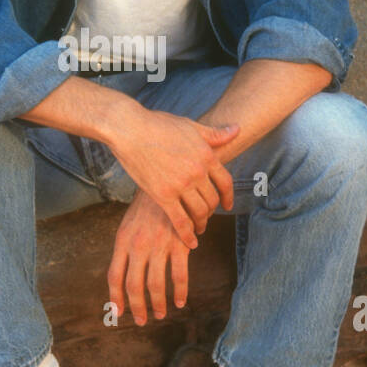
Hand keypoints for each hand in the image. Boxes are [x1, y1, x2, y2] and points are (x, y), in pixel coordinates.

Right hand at [104, 106, 237, 248]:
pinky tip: (191, 242)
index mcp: (206, 155)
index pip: (225, 182)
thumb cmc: (157, 124)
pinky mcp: (163, 196)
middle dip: (211, 210)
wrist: (130, 130)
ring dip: (201, 223)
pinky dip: (187, 234)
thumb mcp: (190, 125)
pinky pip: (180, 220)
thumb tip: (237, 130)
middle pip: (213, 200)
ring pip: (199, 212)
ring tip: (199, 227)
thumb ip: (214, 134)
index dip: (228, 196)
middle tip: (206, 216)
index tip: (227, 205)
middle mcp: (197, 172)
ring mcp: (181, 185)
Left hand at [107, 189, 191, 324]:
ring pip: (156, 285)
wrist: (169, 183)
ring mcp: (159, 245)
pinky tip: (181, 302)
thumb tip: (122, 276)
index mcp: (122, 241)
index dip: (116, 298)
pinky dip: (180, 292)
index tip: (119, 313)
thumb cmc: (147, 207)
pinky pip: (179, 276)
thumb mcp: (128, 225)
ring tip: (161, 315)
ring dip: (158, 304)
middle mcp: (138, 245)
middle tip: (141, 321)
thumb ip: (125, 250)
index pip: (114, 276)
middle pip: (133, 285)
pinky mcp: (180, 244)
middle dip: (137, 307)